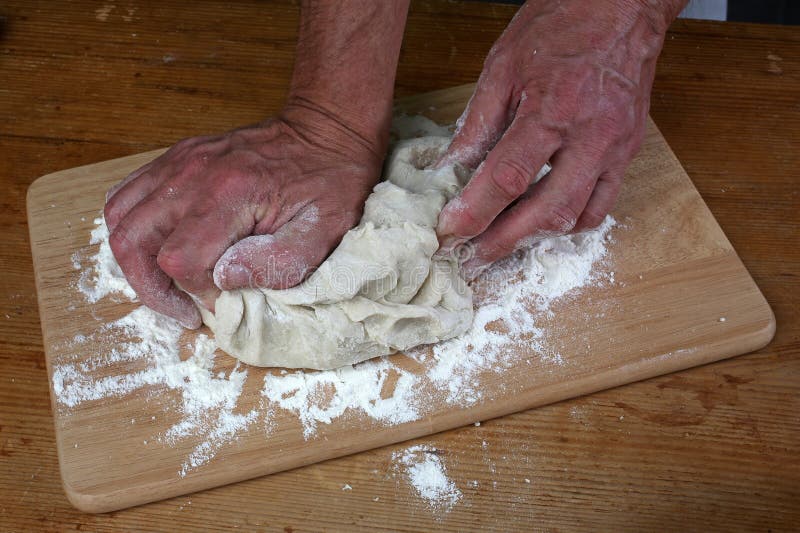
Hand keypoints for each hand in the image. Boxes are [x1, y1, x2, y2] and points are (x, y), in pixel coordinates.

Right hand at [104, 106, 382, 327]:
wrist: (325, 130)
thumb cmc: (330, 182)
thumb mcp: (323, 231)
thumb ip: (277, 262)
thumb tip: (224, 281)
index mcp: (230, 193)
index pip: (179, 258)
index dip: (194, 291)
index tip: (222, 301)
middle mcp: (193, 173)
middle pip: (131, 240)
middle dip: (149, 287)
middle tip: (180, 309)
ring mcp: (179, 160)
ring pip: (119, 217)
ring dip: (133, 260)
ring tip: (167, 283)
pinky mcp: (177, 157)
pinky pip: (128, 195)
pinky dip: (132, 228)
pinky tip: (160, 247)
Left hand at [437, 0, 681, 278]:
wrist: (621, 6)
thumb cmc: (559, 27)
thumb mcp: (503, 66)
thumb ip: (477, 123)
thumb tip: (449, 168)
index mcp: (552, 109)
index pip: (507, 177)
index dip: (474, 212)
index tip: (448, 232)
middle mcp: (590, 135)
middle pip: (544, 211)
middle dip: (502, 242)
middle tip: (470, 258)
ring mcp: (615, 148)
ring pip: (577, 216)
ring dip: (535, 238)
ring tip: (500, 244)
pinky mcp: (628, 152)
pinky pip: (602, 205)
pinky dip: (570, 223)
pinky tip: (544, 224)